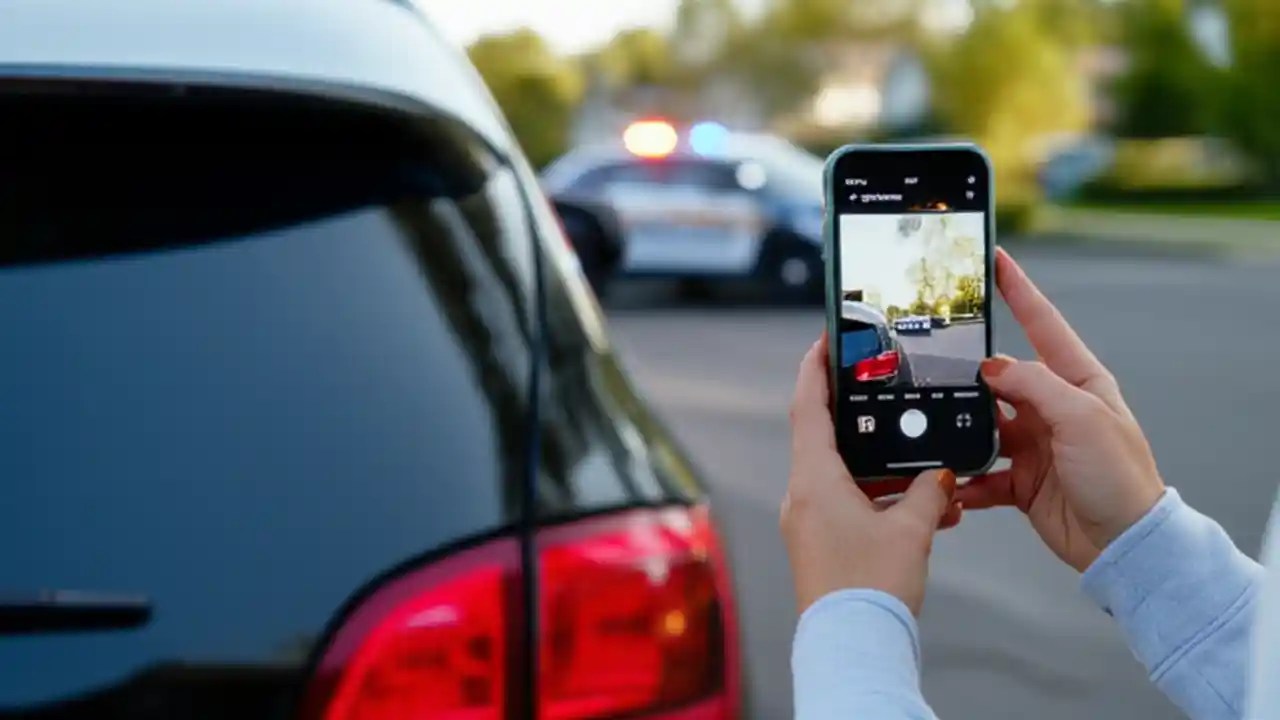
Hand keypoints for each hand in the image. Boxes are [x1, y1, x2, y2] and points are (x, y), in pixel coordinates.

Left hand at [781, 333, 961, 615]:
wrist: (853, 645)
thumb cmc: (870, 587)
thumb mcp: (910, 530)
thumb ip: (926, 494)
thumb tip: (937, 479)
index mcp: (813, 480)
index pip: (807, 407)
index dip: (815, 369)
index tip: (824, 341)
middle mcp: (802, 496)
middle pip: (826, 440)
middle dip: (860, 422)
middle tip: (881, 394)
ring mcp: (808, 523)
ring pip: (845, 478)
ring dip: (883, 472)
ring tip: (925, 471)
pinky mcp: (820, 546)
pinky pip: (849, 507)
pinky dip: (880, 501)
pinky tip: (922, 510)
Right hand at [958, 248, 1165, 571]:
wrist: (1122, 545)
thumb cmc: (1121, 479)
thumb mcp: (1081, 418)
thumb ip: (1034, 385)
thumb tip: (992, 368)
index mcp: (1078, 383)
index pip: (1043, 325)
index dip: (1019, 291)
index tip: (996, 261)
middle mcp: (1054, 409)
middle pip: (1001, 378)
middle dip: (971, 376)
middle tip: (939, 367)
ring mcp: (1035, 444)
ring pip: (983, 424)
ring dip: (963, 432)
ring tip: (943, 433)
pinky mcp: (1020, 480)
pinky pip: (981, 472)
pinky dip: (966, 479)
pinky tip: (955, 484)